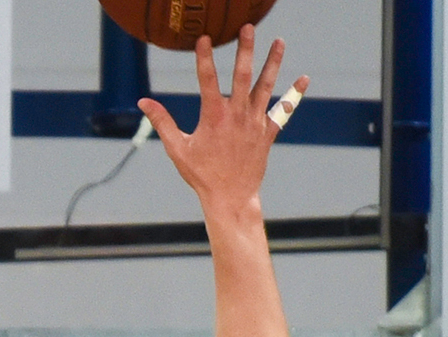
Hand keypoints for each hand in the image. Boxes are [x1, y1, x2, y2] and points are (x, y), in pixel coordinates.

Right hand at [136, 25, 308, 215]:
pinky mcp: (267, 133)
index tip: (205, 37)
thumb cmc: (202, 175)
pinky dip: (294, 94)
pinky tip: (304, 78)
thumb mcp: (177, 149)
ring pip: (266, 86)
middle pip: (243, 75)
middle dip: (245, 49)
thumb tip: (142, 102)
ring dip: (273, 62)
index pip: (207, 79)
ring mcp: (255, 123)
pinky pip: (283, 110)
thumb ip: (162, 122)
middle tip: (248, 28)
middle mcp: (237, 115)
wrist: (231, 197)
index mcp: (214, 116)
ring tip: (279, 41)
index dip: (205, 57)